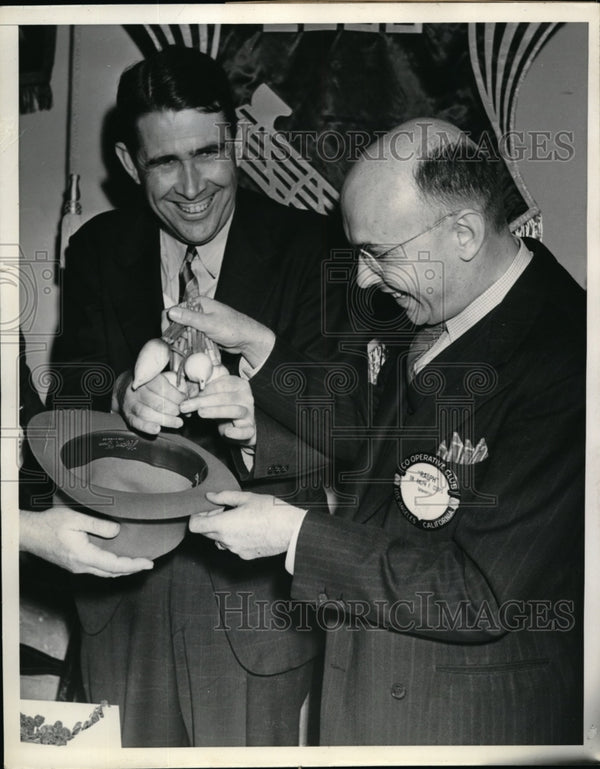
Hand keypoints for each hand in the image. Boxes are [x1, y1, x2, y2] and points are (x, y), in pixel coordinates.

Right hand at [20, 508, 153, 577]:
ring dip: (122, 569)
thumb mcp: (75, 519)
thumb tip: (117, 531)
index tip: (149, 563)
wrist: (28, 533)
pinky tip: (116, 560)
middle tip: (148, 563)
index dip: (134, 565)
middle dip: (132, 569)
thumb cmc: (49, 524)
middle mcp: (81, 566)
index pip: (115, 565)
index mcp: (83, 556)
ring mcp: (76, 568)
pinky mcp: (73, 565)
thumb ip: (98, 525)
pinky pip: (97, 569)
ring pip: (104, 573)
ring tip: (136, 562)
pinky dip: (111, 566)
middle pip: (112, 572)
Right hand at [112, 369, 186, 434]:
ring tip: (178, 423)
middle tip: (181, 412)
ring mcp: (130, 403)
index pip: (162, 387)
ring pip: (147, 413)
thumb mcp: (162, 378)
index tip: (185, 401)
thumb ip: (176, 385)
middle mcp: (137, 390)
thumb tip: (189, 398)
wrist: (124, 388)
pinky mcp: (127, 415)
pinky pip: (136, 422)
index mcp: (147, 378)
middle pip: (156, 402)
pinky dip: (147, 427)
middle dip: (173, 409)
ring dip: (165, 420)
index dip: (177, 396)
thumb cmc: (150, 384)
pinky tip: (157, 429)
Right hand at [168, 297, 275, 369]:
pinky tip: (187, 354)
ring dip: (182, 343)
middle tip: (173, 349)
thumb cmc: (232, 328)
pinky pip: (192, 339)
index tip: (166, 337)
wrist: (248, 340)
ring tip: (180, 354)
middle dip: (174, 336)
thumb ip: (190, 318)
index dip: (168, 323)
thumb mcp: (210, 323)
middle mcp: (198, 312)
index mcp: (198, 304)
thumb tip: (171, 312)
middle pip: (178, 323)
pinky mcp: (204, 334)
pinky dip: (189, 346)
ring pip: (184, 333)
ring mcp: (201, 324)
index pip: (174, 311)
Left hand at [180, 374, 255, 444]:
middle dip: (204, 402)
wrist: (239, 424)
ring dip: (216, 411)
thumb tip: (186, 395)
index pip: (221, 385)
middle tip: (186, 406)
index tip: (187, 398)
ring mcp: (249, 413)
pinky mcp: (250, 429)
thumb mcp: (213, 396)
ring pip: (235, 410)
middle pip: (226, 398)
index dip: (203, 391)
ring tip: (201, 413)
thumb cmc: (224, 406)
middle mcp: (247, 397)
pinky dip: (237, 433)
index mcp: (238, 384)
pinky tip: (227, 432)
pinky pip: (246, 431)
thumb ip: (201, 392)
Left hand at [189, 490, 307, 559]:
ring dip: (221, 531)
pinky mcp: (244, 555)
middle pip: (206, 533)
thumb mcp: (246, 497)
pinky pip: (232, 546)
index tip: (206, 509)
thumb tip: (211, 496)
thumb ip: (224, 496)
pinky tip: (247, 528)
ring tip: (237, 519)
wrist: (290, 530)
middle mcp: (226, 540)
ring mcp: (235, 549)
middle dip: (210, 521)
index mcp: (223, 524)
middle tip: (222, 510)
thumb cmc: (271, 511)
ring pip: (219, 540)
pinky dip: (234, 538)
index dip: (197, 517)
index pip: (195, 526)